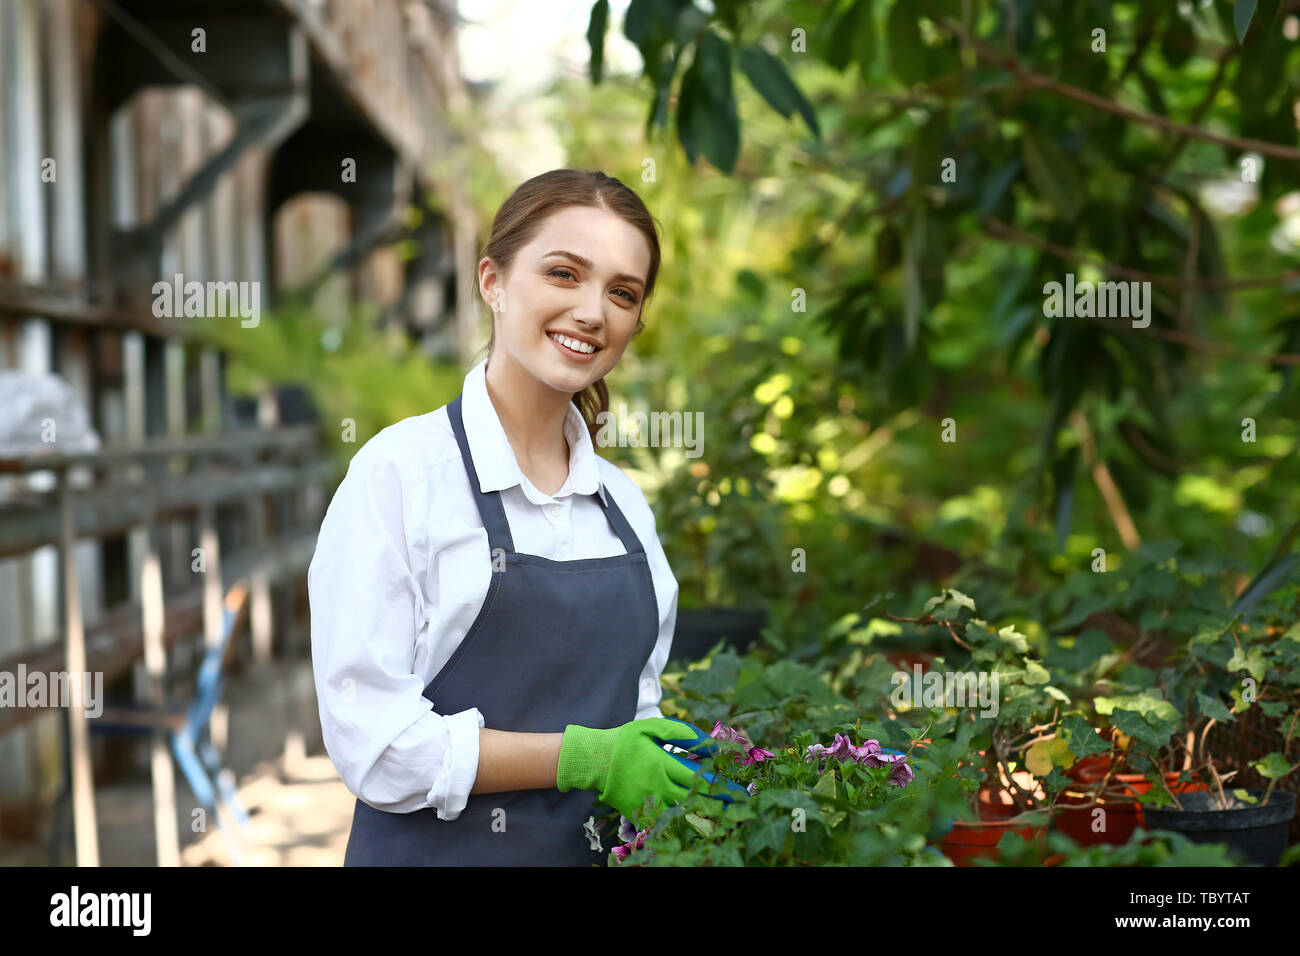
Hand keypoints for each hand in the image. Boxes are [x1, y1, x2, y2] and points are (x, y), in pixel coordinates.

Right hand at [557, 717, 746, 819]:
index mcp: (663, 764)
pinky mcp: (639, 814)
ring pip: (682, 814)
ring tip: (723, 816)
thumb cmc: (624, 741)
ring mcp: (649, 802)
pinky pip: (664, 822)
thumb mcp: (651, 728)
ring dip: (704, 815)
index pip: (700, 778)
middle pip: (696, 800)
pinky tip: (694, 822)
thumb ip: (680, 733)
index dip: (722, 786)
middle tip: (740, 807)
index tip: (741, 792)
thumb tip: (707, 741)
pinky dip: (680, 823)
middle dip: (719, 804)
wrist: (594, 761)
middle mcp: (659, 786)